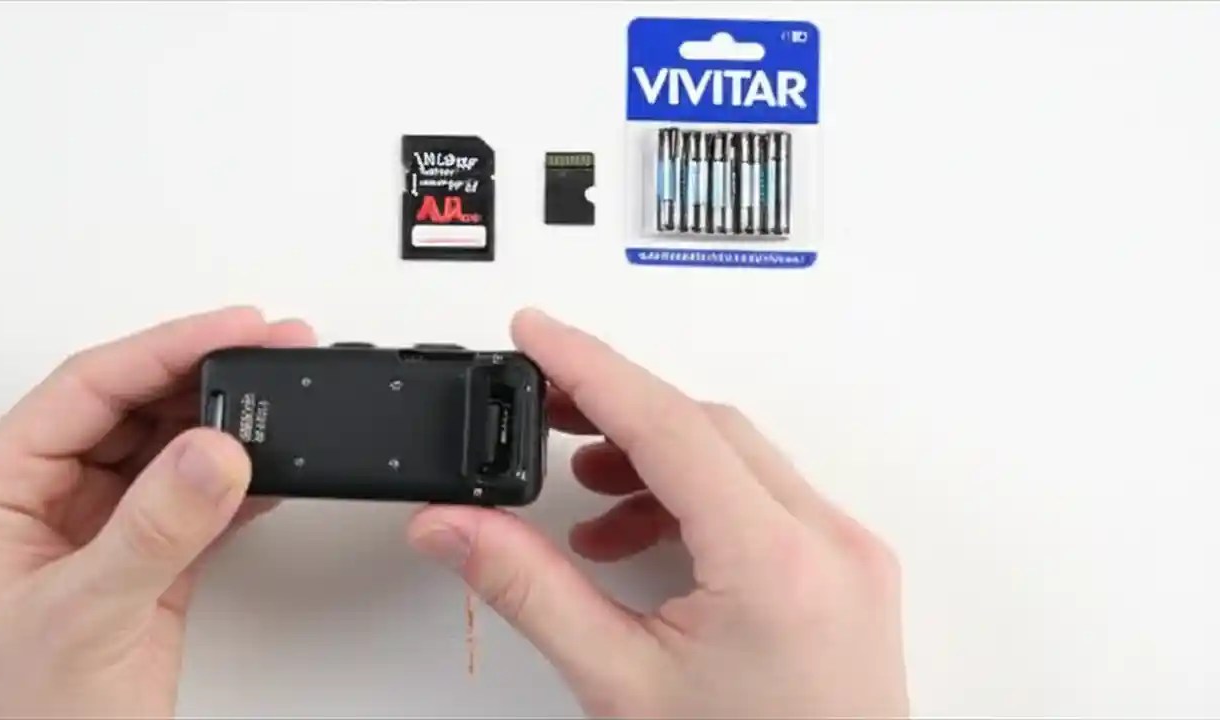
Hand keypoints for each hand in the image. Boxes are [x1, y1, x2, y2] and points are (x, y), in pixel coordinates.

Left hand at [0, 307, 314, 717]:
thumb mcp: (81, 616)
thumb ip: (154, 529)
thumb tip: (216, 449)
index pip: (88, 390)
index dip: (166, 347)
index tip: (237, 327)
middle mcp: (46, 502)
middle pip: (134, 407)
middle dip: (207, 375)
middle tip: (275, 349)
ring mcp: (99, 534)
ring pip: (169, 450)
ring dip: (228, 426)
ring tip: (285, 400)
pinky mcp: (144, 568)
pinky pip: (197, 504)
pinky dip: (241, 486)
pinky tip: (274, 470)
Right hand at [407, 309, 908, 718]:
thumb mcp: (620, 686)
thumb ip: (530, 591)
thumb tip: (456, 526)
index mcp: (777, 564)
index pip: (668, 424)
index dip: (590, 366)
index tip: (535, 332)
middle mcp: (830, 545)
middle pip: (705, 427)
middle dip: (615, 407)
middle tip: (541, 403)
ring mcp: (848, 557)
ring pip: (738, 456)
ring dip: (654, 456)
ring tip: (583, 489)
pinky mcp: (847, 573)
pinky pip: (764, 497)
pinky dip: (695, 496)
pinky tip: (640, 534)